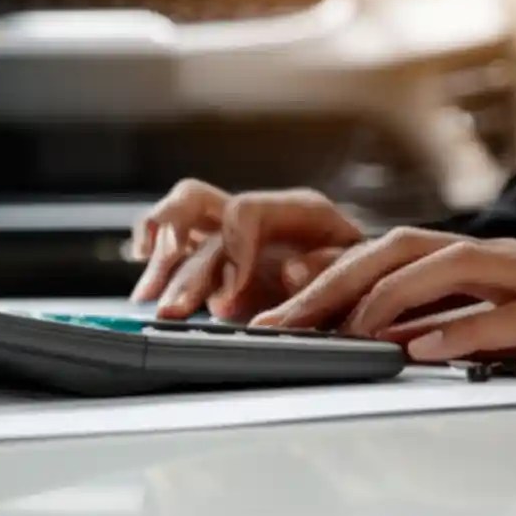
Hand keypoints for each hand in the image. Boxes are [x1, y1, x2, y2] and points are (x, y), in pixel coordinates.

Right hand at [128, 180, 363, 320]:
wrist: (370, 283)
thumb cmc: (369, 274)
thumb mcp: (365, 269)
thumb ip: (334, 265)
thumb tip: (292, 269)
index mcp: (299, 209)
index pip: (245, 212)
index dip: (231, 252)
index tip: (226, 298)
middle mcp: (259, 213)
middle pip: (198, 208)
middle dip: (182, 260)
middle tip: (174, 307)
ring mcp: (233, 230)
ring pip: (180, 222)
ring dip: (162, 263)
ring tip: (152, 302)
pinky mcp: (217, 254)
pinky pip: (173, 236)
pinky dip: (153, 248)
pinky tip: (144, 272)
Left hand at [253, 227, 515, 373]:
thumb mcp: (503, 316)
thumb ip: (450, 320)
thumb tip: (390, 338)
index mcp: (476, 257)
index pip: (388, 253)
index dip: (331, 272)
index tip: (280, 302)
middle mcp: (498, 257)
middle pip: (400, 249)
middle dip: (336, 281)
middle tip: (286, 318)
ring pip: (448, 269)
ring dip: (389, 299)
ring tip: (345, 331)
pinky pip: (511, 315)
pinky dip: (465, 330)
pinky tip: (426, 349)